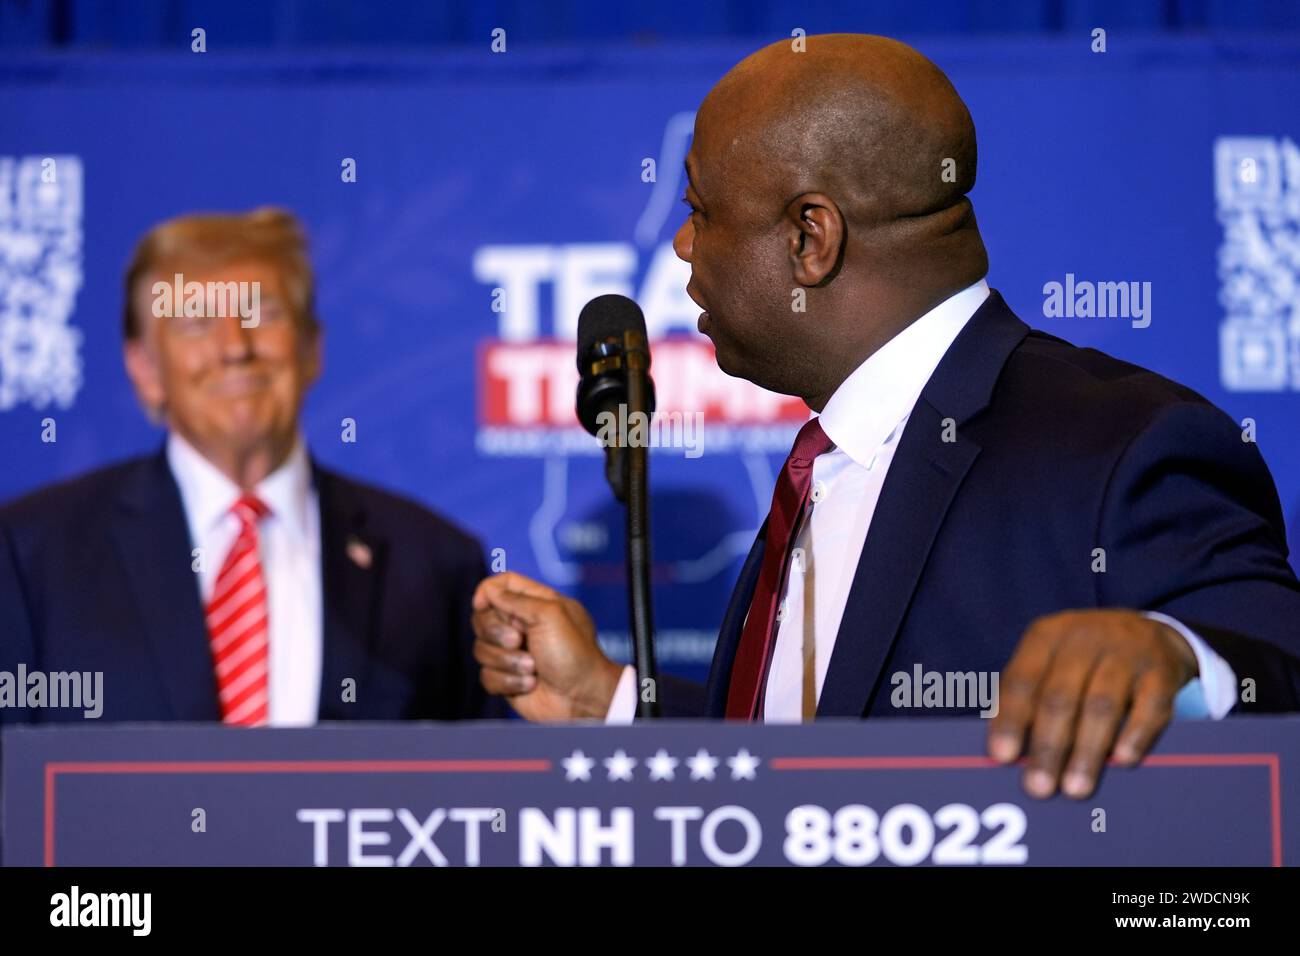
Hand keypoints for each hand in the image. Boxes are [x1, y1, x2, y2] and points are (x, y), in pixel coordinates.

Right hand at [472, 571, 623, 721]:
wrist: (581, 698)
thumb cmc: (574, 654)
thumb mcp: (550, 615)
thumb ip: (516, 599)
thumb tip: (488, 591)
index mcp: (536, 604)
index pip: (502, 584)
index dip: (487, 592)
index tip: (482, 605)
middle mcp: (521, 626)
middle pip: (483, 618)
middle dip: (496, 632)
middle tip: (519, 641)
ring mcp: (512, 653)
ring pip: (481, 649)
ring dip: (508, 661)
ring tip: (533, 668)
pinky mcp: (507, 678)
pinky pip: (486, 675)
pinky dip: (508, 681)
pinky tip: (530, 684)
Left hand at [987, 609, 1197, 799]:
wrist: (1148, 632)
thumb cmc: (1084, 658)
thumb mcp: (1050, 660)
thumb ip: (1028, 696)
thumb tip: (1006, 751)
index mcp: (1046, 636)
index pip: (1021, 680)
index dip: (1010, 719)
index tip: (1002, 757)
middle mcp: (1084, 639)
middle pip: (1060, 697)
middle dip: (1048, 746)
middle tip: (1039, 787)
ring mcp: (1126, 652)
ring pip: (1102, 706)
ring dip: (1087, 751)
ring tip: (1075, 788)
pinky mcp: (1162, 671)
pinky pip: (1150, 706)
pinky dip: (1136, 735)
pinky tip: (1124, 760)